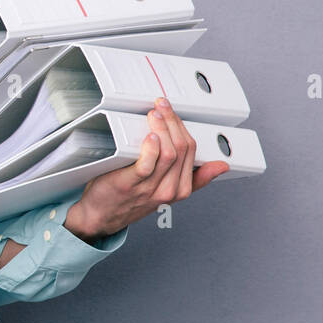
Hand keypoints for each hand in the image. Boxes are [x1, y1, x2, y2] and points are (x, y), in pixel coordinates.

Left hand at [65, 97, 229, 240]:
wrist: (100, 217)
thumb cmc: (130, 201)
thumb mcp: (167, 191)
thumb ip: (195, 178)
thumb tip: (221, 166)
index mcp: (180, 189)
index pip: (192, 151)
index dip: (183, 127)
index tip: (173, 112)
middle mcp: (167, 190)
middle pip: (181, 149)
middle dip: (173, 122)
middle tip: (162, 106)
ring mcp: (148, 188)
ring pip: (168, 154)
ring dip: (162, 129)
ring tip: (154, 115)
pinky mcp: (129, 184)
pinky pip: (146, 165)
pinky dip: (150, 147)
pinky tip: (149, 136)